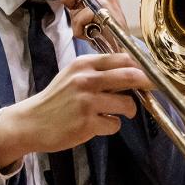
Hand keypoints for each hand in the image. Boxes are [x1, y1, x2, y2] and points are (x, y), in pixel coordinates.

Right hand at [0, 53, 154, 165]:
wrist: (31, 122)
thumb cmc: (56, 100)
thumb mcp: (74, 76)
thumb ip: (100, 72)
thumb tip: (134, 71)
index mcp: (84, 64)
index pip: (123, 58)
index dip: (142, 66)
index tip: (152, 72)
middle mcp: (86, 79)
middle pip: (131, 76)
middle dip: (148, 83)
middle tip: (152, 89)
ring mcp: (87, 101)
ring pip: (127, 104)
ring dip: (127, 111)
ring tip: (113, 113)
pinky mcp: (87, 122)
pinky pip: (115, 124)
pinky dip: (110, 126)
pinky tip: (96, 125)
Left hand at [47, 0, 129, 39]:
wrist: (120, 46)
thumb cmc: (102, 29)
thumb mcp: (84, 12)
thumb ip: (75, 0)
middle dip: (68, 1)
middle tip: (79, 15)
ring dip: (77, 19)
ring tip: (88, 27)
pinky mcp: (107, 4)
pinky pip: (83, 14)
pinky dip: (82, 27)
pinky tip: (93, 31)